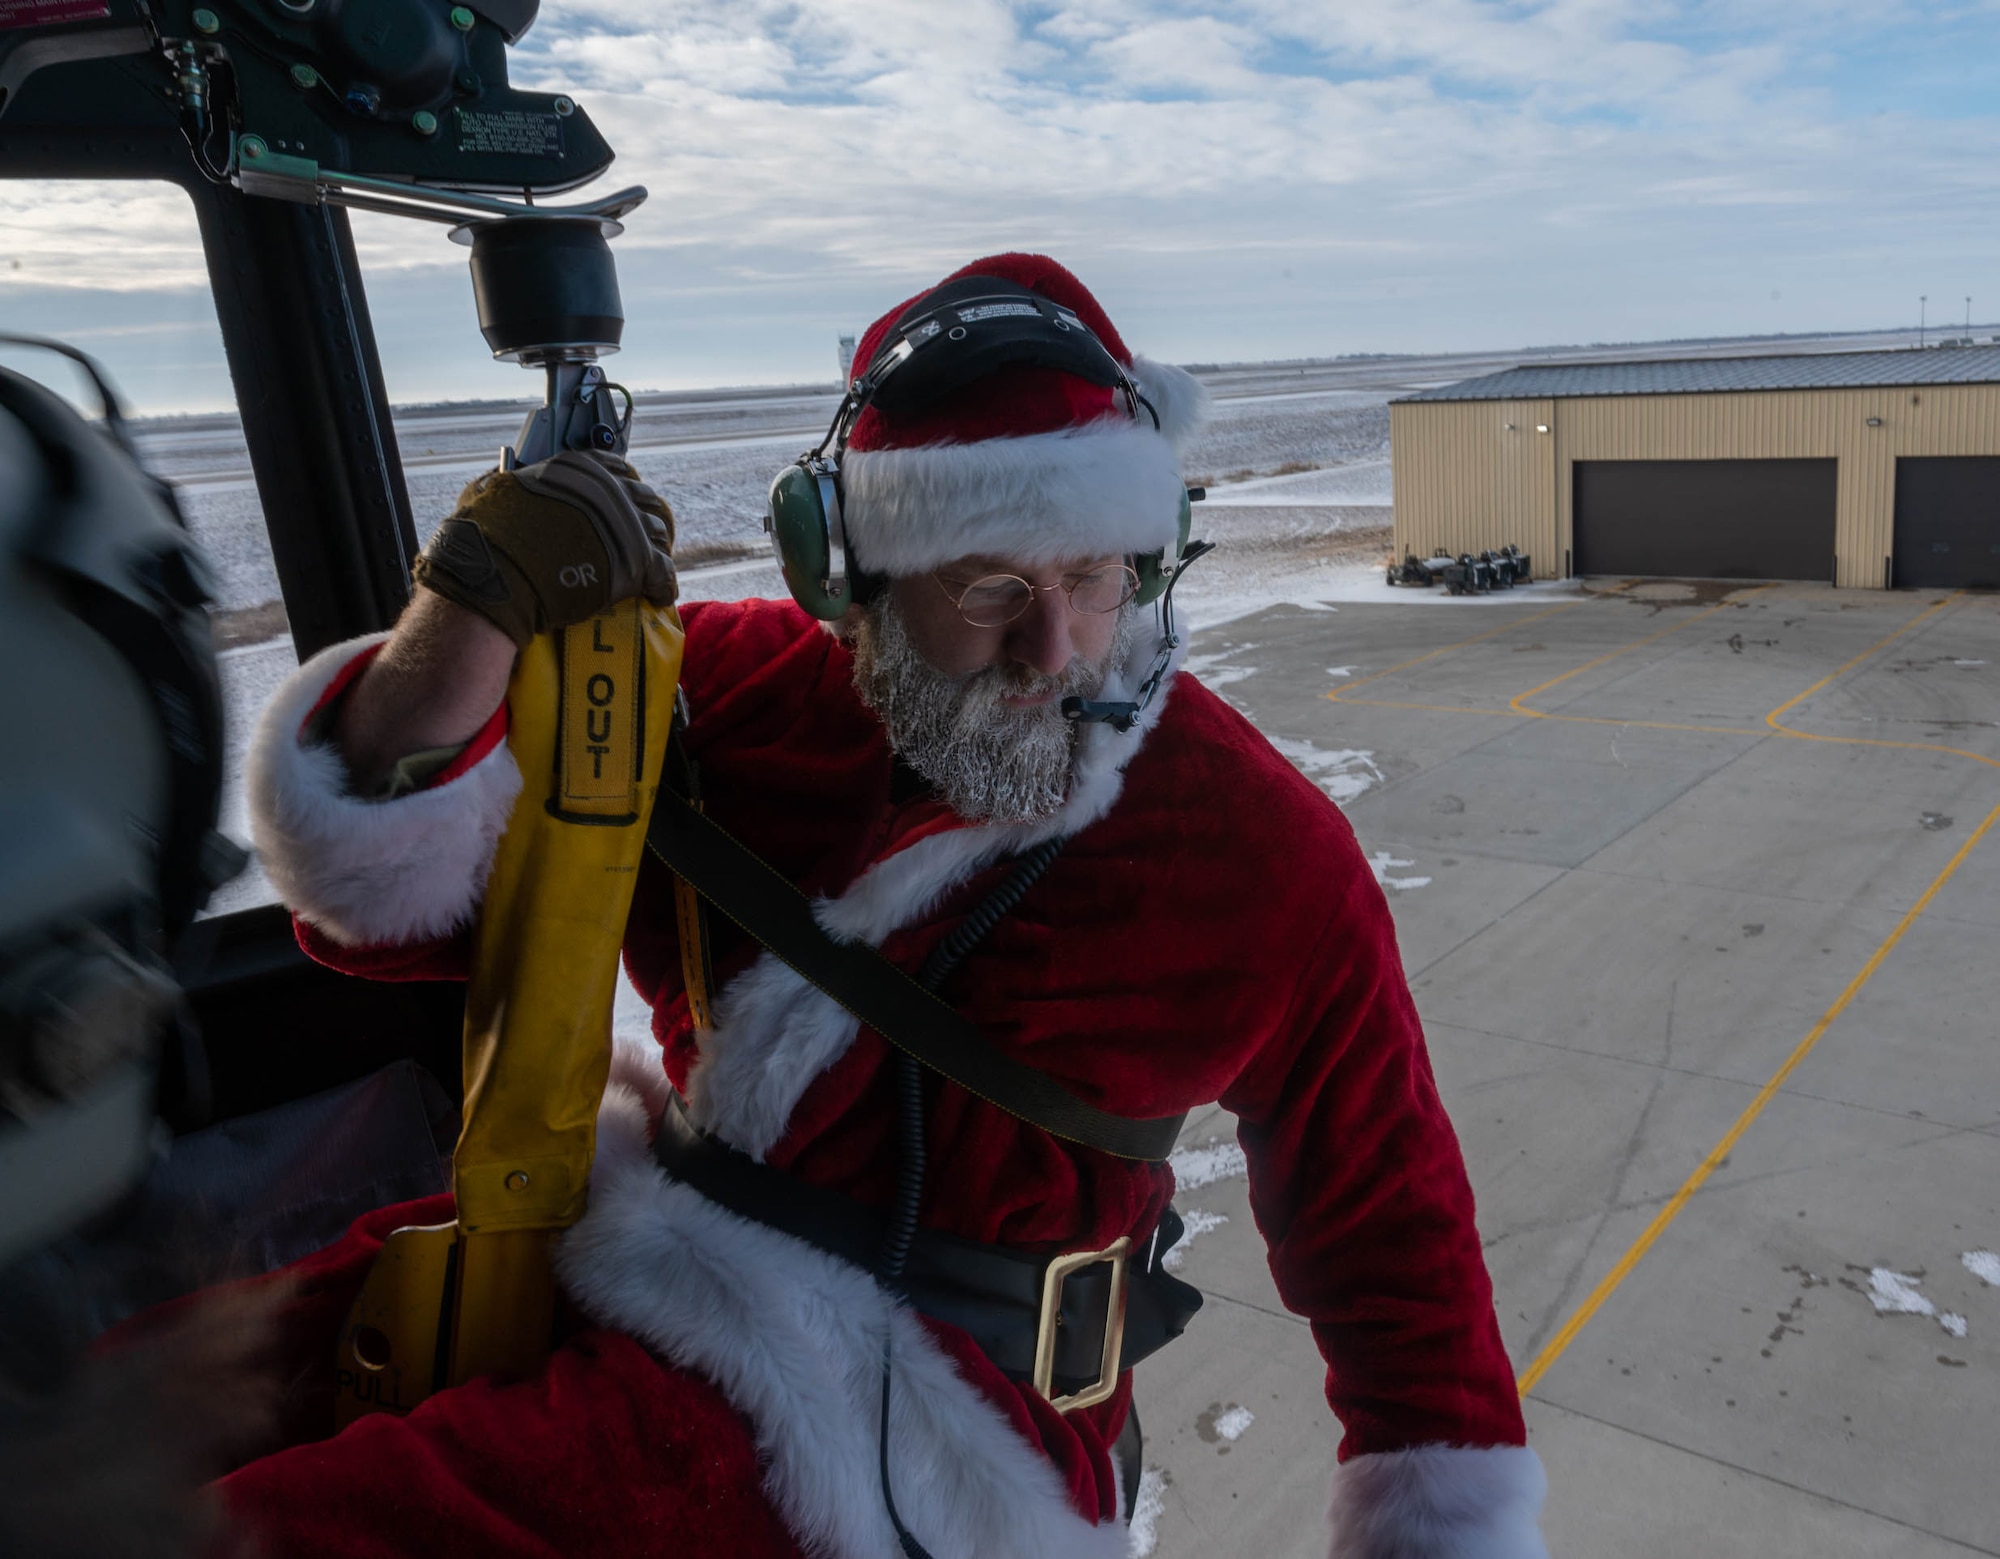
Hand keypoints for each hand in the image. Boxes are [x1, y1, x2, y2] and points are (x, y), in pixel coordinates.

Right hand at [411, 450, 676, 646]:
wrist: (496, 573)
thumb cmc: (485, 537)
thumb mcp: (493, 490)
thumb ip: (511, 482)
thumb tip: (502, 479)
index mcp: (578, 468)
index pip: (620, 471)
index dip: (625, 491)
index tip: (625, 508)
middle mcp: (608, 488)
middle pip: (645, 500)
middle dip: (644, 521)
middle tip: (641, 544)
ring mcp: (625, 523)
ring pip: (658, 533)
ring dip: (657, 551)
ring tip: (651, 570)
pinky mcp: (635, 561)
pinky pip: (665, 571)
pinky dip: (663, 585)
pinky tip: (658, 595)